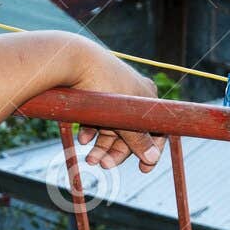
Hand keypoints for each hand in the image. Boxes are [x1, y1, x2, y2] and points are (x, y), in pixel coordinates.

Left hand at [68, 45, 164, 171]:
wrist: (73, 60)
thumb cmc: (102, 85)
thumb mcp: (123, 118)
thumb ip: (138, 140)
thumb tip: (152, 158)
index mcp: (148, 96)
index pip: (156, 129)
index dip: (152, 151)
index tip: (143, 169)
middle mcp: (134, 96)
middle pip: (131, 133)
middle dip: (117, 152)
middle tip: (104, 166)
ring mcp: (114, 96)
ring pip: (112, 129)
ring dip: (102, 147)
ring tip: (89, 158)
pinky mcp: (96, 96)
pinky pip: (98, 120)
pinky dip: (91, 131)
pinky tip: (82, 139)